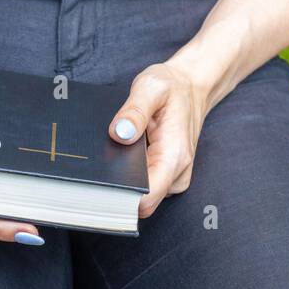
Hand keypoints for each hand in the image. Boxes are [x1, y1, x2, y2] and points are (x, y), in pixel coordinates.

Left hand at [107, 62, 210, 218]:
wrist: (191, 87)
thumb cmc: (172, 87)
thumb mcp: (151, 87)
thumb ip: (134, 111)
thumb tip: (119, 134)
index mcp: (174, 156)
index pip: (145, 200)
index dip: (119, 200)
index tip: (97, 187)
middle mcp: (176, 174)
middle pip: (137, 201)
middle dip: (115, 188)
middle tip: (98, 164)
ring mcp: (171, 179)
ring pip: (138, 196)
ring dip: (121, 181)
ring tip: (113, 154)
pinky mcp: (165, 177)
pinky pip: (142, 186)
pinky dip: (128, 175)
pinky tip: (122, 155)